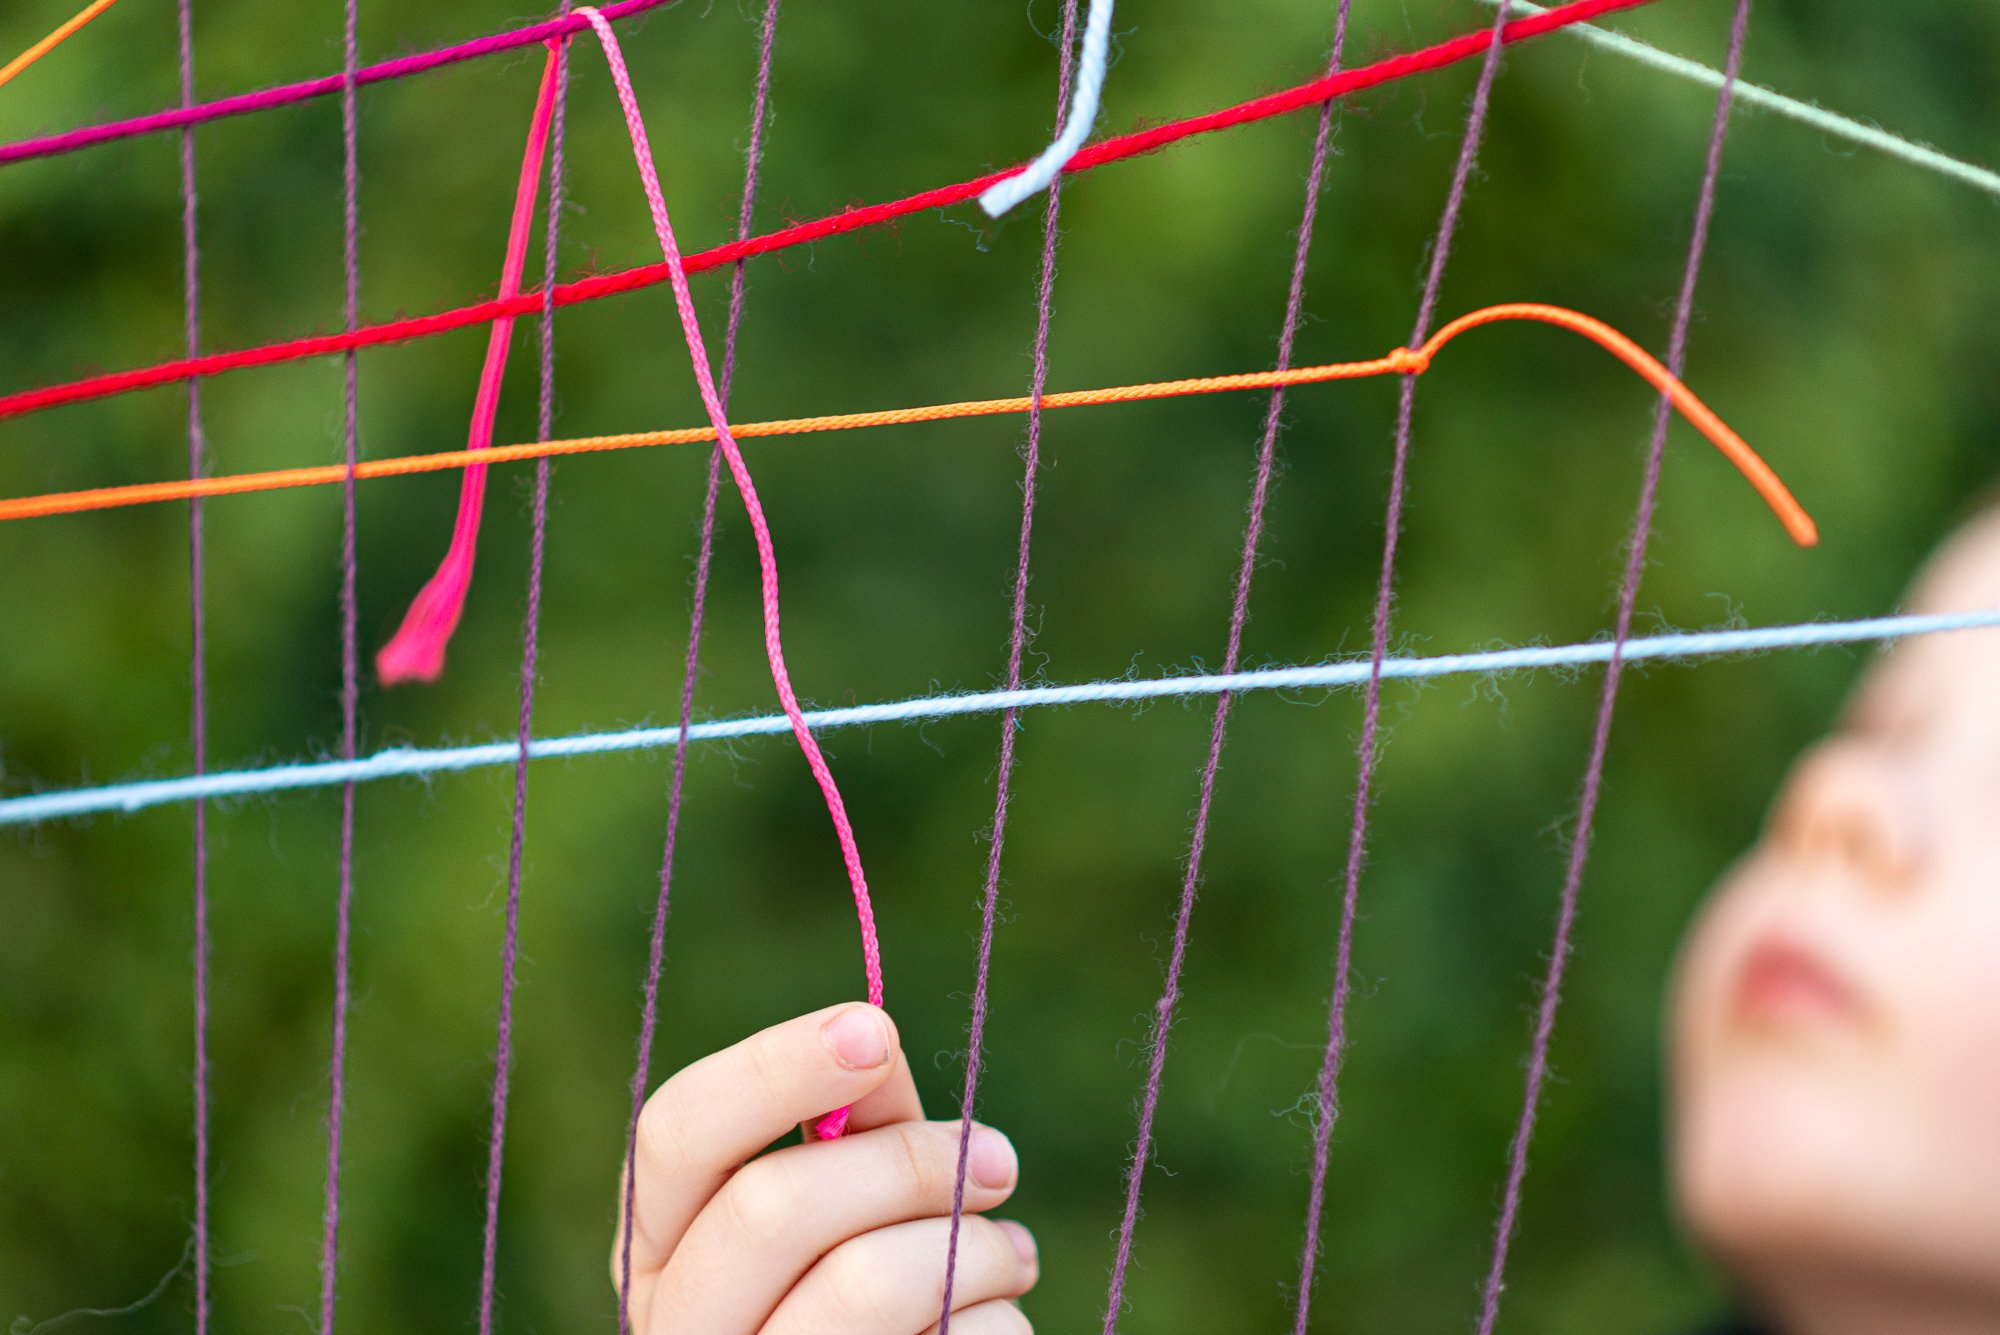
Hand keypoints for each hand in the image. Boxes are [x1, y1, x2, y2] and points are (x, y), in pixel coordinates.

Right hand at [614, 1003, 1037, 1333]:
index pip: (674, 1134)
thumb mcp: (849, 1208)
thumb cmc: (873, 1304)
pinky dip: (996, 1320)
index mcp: (663, 1252)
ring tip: (1013, 1253)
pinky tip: (995, 1321)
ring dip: (974, 1247)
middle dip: (909, 1163)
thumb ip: (852, 1132)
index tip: (874, 1027)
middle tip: (1000, 1159)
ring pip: (860, 1283)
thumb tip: (870, 1051)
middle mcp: (677, 1329)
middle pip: (770, 1207)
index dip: (771, 1067)